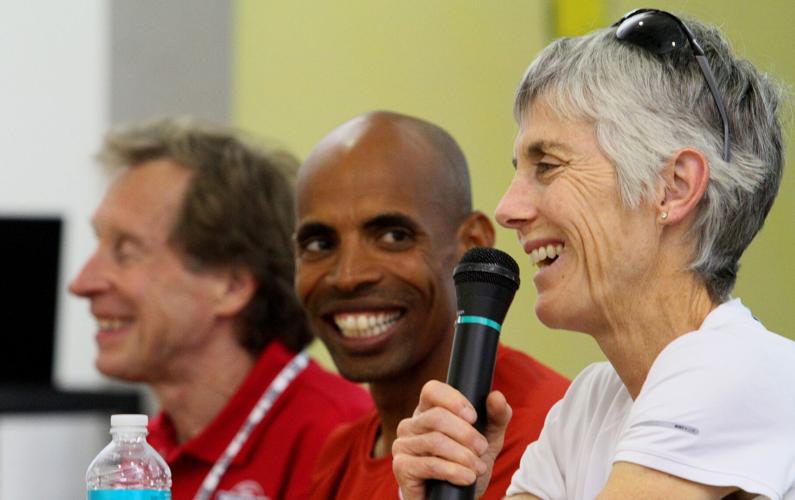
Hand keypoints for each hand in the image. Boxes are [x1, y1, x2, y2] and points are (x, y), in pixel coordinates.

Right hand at [392, 380, 511, 499]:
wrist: (454, 498)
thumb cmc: (468, 462)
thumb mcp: (489, 438)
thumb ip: (497, 416)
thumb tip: (496, 396)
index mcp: (428, 410)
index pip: (432, 390)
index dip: (453, 400)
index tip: (474, 417)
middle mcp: (411, 424)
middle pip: (437, 416)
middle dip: (466, 434)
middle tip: (482, 448)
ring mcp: (403, 445)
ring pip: (435, 441)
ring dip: (463, 456)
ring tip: (478, 468)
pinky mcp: (402, 467)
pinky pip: (429, 464)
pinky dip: (454, 471)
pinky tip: (467, 477)